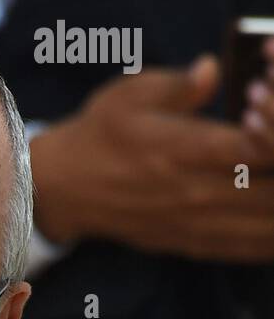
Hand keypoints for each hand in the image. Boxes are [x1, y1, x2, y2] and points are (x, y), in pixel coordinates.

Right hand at [29, 52, 273, 261]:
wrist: (65, 188)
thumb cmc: (102, 132)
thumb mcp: (131, 94)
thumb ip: (179, 85)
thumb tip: (212, 68)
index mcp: (182, 150)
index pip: (254, 147)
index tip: (266, 113)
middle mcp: (193, 192)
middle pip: (270, 191)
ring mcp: (194, 223)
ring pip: (264, 226)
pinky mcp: (191, 243)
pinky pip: (246, 249)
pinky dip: (271, 241)